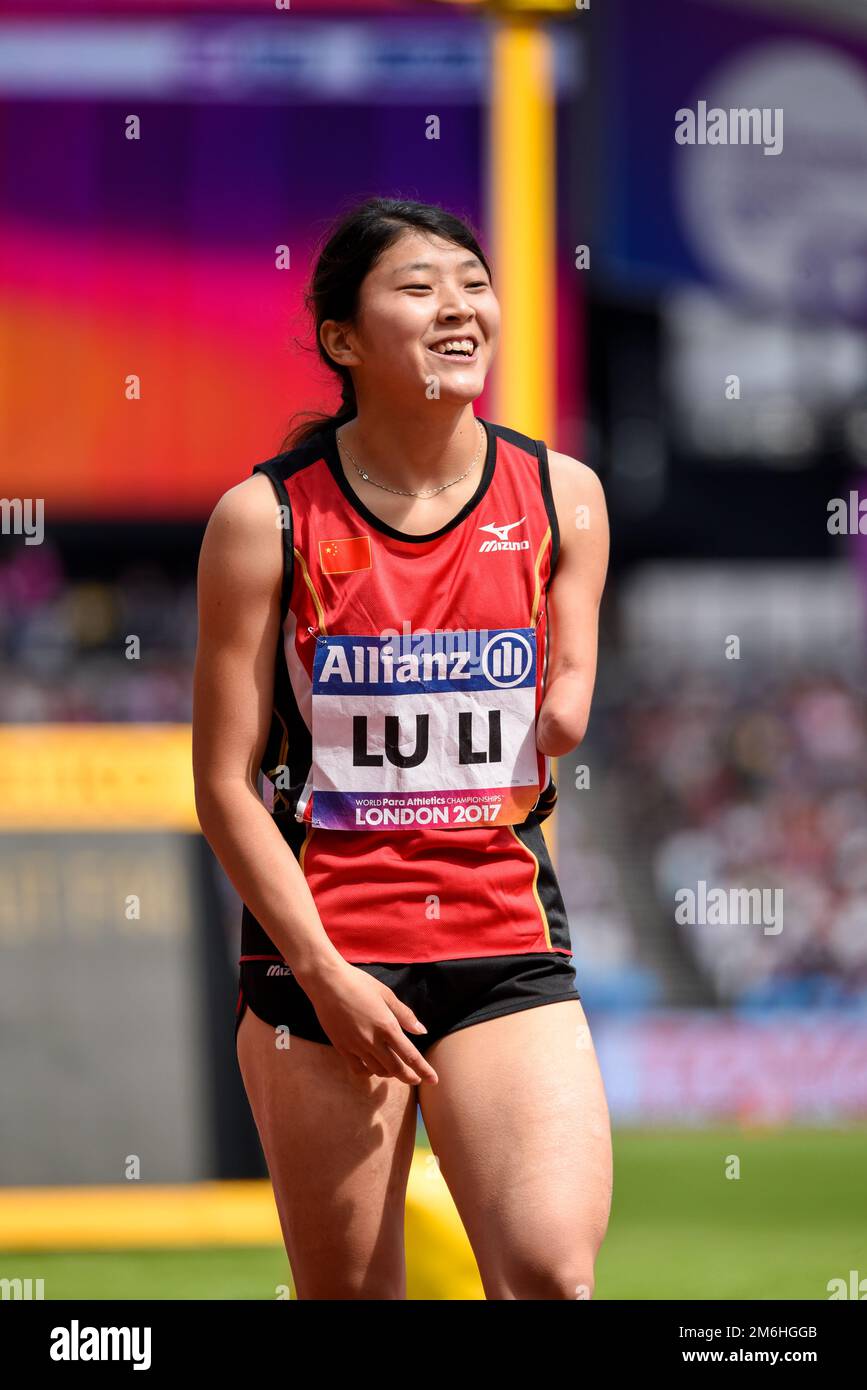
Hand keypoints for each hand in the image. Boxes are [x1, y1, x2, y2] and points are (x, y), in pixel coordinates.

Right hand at [303, 960, 438, 1085]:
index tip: (434, 1080)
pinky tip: (373, 1066)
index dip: (424, 1070)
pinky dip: (369, 1072)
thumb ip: (405, 1015)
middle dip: (409, 1077)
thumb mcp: (386, 995)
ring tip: (395, 1069)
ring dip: (390, 1073)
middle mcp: (372, 1040)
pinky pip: (358, 1069)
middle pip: (395, 1069)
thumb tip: (421, 1031)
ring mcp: (355, 1046)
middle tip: (417, 1079)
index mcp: (387, 1026)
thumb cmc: (359, 983)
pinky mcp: (341, 1048)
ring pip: (378, 1071)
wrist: (327, 982)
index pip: (410, 1056)